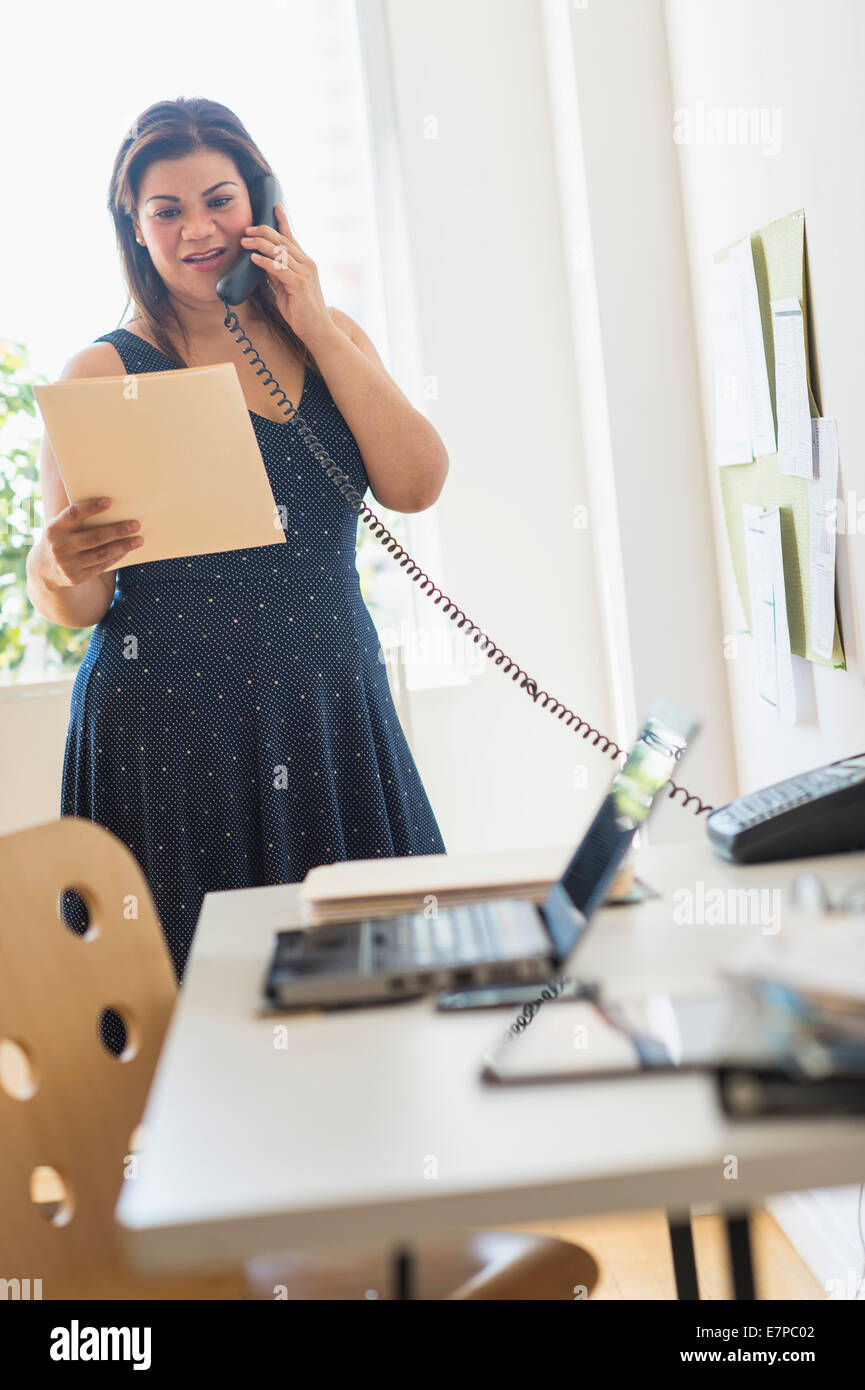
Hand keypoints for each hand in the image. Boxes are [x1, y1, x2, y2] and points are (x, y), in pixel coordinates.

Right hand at [43, 497, 142, 587]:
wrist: (44, 568)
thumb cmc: (62, 538)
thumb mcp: (62, 526)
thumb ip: (79, 519)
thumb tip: (113, 508)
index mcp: (54, 528)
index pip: (73, 515)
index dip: (90, 508)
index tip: (109, 501)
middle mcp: (59, 547)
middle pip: (94, 537)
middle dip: (117, 530)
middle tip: (136, 524)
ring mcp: (67, 564)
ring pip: (101, 554)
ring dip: (123, 546)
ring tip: (138, 540)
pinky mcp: (76, 578)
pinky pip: (101, 566)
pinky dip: (116, 557)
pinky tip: (127, 550)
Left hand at [240, 205, 334, 350]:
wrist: (317, 329)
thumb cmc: (301, 310)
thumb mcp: (286, 287)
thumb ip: (277, 271)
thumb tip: (263, 259)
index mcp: (305, 262)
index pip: (292, 237)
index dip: (283, 221)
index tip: (275, 206)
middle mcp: (307, 264)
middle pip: (283, 241)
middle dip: (263, 233)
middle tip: (247, 230)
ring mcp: (304, 273)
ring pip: (280, 252)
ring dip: (260, 245)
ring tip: (245, 242)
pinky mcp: (299, 284)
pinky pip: (279, 268)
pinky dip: (265, 262)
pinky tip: (254, 258)